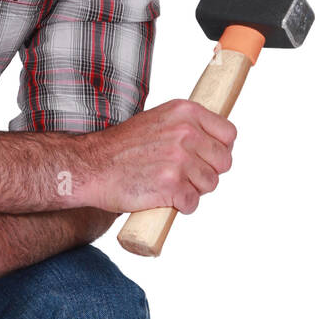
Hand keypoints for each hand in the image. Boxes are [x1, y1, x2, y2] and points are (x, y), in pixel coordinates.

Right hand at [79, 98, 236, 214]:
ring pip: (210, 184)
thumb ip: (186, 126)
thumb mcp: (157, 120)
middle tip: (183, 174)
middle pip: (224, 162)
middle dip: (207, 172)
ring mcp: (179, 160)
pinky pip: (193, 203)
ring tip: (168, 184)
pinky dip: (180, 206)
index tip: (206, 157)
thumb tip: (215, 143)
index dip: (219, 149)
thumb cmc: (120, 148)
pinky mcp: (171, 185)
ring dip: (193, 189)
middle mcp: (185, 133)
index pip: (229, 134)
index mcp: (185, 112)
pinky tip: (163, 197)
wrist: (90, 166)